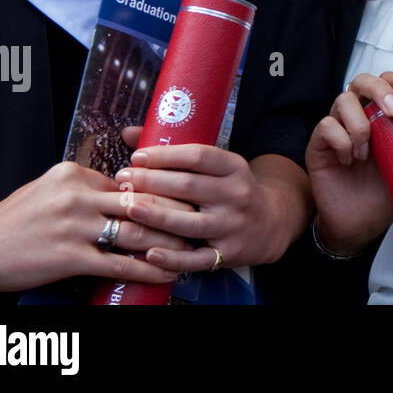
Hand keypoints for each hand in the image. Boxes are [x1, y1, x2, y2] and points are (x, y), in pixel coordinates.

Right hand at [0, 160, 197, 292]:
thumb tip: (123, 188)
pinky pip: (117, 264)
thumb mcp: (51, 186)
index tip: (188, 194)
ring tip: (192, 246)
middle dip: (176, 210)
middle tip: (203, 217)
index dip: (163, 190)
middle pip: (142, 201)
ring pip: (136, 231)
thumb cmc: (14, 218)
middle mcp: (79, 195)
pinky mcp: (68, 257)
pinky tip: (165, 272)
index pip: (132, 180)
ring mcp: (74, 227)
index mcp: (77, 174)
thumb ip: (87, 186)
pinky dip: (146, 268)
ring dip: (169, 240)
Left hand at [114, 133, 301, 271]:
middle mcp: (236, 194)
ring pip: (190, 222)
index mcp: (234, 167)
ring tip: (128, 208)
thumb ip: (176, 152)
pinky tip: (150, 253)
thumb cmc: (230, 190)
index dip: (166, 155)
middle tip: (123, 179)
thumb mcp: (217, 167)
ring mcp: (233, 225)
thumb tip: (130, 133)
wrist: (270, 223)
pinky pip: (196, 259)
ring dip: (156, 216)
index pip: (199, 156)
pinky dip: (173, 258)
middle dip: (152, 182)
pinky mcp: (228, 252)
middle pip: (189, 186)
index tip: (138, 156)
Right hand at [305, 71, 392, 256]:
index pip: (387, 81)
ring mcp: (337, 127)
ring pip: (343, 100)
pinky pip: (327, 126)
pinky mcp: (319, 143)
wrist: (362, 223)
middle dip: (380, 91)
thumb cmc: (384, 189)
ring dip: (361, 125)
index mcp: (381, 113)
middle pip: (363, 81)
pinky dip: (342, 141)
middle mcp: (358, 114)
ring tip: (367, 152)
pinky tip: (349, 160)